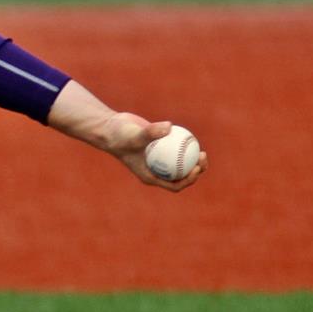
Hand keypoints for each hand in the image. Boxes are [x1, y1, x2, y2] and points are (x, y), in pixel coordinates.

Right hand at [47, 82, 206, 192]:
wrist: (110, 127)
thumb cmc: (119, 136)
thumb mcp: (134, 136)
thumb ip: (151, 132)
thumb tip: (169, 127)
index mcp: (151, 176)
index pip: (175, 185)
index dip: (189, 180)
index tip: (195, 168)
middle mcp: (156, 170)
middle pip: (182, 176)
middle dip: (196, 170)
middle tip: (202, 157)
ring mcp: (158, 160)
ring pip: (180, 163)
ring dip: (192, 159)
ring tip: (202, 151)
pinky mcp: (159, 148)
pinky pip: (175, 149)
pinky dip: (183, 145)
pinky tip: (190, 137)